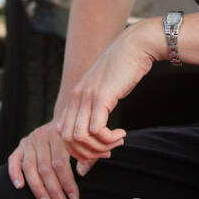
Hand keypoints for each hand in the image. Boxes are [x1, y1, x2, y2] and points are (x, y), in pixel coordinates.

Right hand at [7, 119, 105, 198]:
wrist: (64, 121)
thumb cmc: (77, 138)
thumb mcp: (85, 144)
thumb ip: (87, 157)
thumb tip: (83, 172)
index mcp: (60, 135)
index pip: (61, 163)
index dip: (68, 183)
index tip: (74, 198)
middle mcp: (42, 136)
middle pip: (46, 168)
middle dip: (54, 190)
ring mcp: (30, 140)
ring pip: (30, 168)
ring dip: (38, 188)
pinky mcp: (20, 145)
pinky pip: (14, 160)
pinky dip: (14, 173)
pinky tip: (20, 186)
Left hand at [54, 23, 156, 163]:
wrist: (136, 45)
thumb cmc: (124, 69)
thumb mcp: (106, 90)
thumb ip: (98, 109)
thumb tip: (99, 129)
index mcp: (75, 96)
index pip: (62, 134)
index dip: (78, 149)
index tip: (99, 150)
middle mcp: (76, 97)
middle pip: (68, 139)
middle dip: (88, 153)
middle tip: (108, 151)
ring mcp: (87, 96)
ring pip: (80, 137)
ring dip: (100, 147)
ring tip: (117, 142)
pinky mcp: (101, 97)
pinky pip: (96, 130)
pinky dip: (108, 139)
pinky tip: (121, 134)